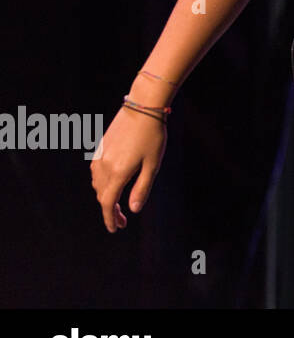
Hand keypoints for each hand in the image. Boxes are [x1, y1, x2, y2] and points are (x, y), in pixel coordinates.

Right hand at [90, 106, 166, 232]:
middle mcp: (104, 166)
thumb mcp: (152, 165)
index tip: (115, 230)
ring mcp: (100, 156)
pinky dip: (102, 184)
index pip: (108, 203)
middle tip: (122, 221)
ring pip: (97, 185)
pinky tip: (113, 184)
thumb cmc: (153, 136)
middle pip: (102, 196)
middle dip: (110, 211)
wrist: (143, 108)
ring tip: (118, 205)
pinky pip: (96, 172)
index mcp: (118, 172)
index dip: (110, 219)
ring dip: (105, 197)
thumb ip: (142, 188)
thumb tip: (133, 210)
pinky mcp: (100, 148)